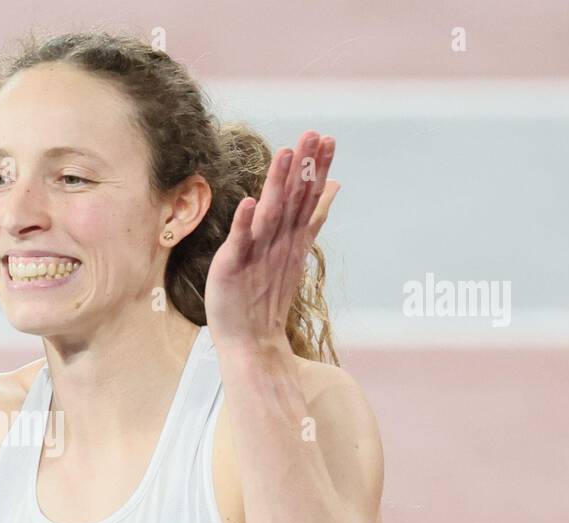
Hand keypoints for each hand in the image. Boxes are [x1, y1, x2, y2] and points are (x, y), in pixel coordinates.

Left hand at [203, 130, 338, 352]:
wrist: (251, 342)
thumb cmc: (266, 296)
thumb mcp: (293, 250)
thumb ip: (312, 218)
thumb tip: (334, 188)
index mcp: (292, 238)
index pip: (309, 197)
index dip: (317, 169)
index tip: (328, 139)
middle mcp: (280, 242)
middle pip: (295, 199)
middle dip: (304, 167)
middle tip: (315, 134)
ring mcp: (259, 254)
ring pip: (272, 213)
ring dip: (279, 184)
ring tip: (286, 154)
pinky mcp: (234, 266)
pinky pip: (241, 241)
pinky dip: (245, 223)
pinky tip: (250, 202)